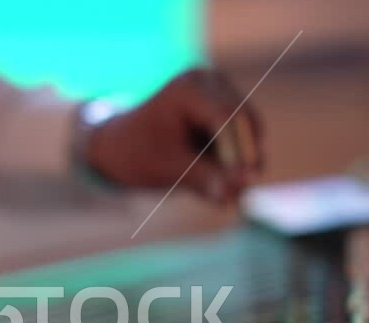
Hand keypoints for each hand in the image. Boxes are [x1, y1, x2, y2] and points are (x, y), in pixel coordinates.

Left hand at [84, 68, 263, 204]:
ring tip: (222, 193)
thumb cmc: (138, 154)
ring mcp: (220, 90)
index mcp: (188, 88)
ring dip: (240, 162)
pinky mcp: (226, 106)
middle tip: (239, 195)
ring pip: (248, 131)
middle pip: (244, 121)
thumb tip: (236, 193)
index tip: (247, 180)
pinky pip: (242, 137)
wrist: (119, 145)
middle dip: (245, 158)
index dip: (241, 150)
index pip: (227, 117)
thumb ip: (203, 178)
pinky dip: (232, 159)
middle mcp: (209, 81)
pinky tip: (211, 175)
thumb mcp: (168, 168)